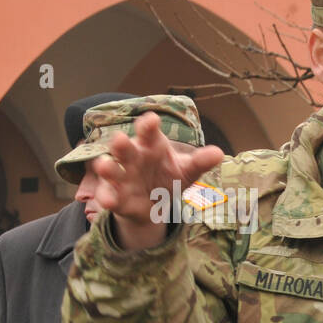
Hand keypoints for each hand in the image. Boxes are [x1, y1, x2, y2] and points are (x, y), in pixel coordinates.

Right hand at [92, 112, 224, 249]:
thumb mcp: (187, 170)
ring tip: (103, 166)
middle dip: (121, 144)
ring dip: (107, 168)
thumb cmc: (169, 176)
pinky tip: (107, 201)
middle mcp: (133, 157)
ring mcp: (122, 176)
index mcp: (151, 145)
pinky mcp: (116, 196)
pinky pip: (110, 196)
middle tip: (120, 139)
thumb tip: (219, 153)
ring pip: (112, 169)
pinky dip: (108, 198)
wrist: (155, 202)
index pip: (149, 132)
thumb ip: (200, 162)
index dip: (149, 125)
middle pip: (125, 148)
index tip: (152, 120)